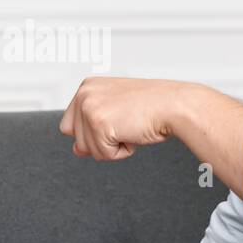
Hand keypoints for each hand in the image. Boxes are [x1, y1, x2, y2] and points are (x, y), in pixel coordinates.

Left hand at [58, 76, 180, 160]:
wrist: (173, 105)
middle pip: (77, 141)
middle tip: (126, 123)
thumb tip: (77, 150)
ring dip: (113, 146)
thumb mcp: (115, 111)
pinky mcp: (99, 124)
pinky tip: (133, 131)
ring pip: (90, 151)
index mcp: (86, 87)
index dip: (92, 133)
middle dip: (102, 141)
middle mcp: (83, 94)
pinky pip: (104, 155)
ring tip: (131, 125)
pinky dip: (122, 151)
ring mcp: (89, 108)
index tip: (115, 121)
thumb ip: (91, 127)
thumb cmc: (152, 105)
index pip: (69, 126)